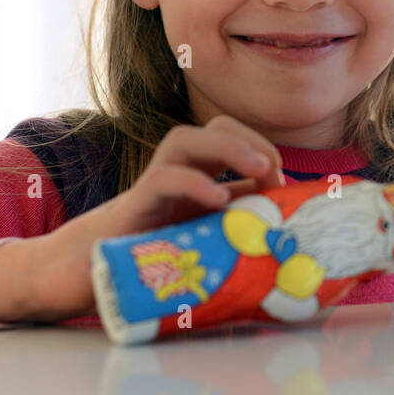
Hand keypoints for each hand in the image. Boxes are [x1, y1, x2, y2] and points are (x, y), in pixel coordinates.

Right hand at [97, 113, 285, 237]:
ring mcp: (156, 180)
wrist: (108, 267)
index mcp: (201, 168)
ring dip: (228, 148)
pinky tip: (219, 198)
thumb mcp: (214, 225)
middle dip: (250, 140)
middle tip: (272, 170)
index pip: (233, 135)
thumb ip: (243, 209)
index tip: (281, 180)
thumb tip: (286, 204)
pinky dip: (195, 183)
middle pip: (215, 127)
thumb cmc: (165, 244)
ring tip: (258, 169)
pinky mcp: (138, 202)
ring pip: (183, 139)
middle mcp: (179, 165)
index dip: (261, 147)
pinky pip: (163, 178)